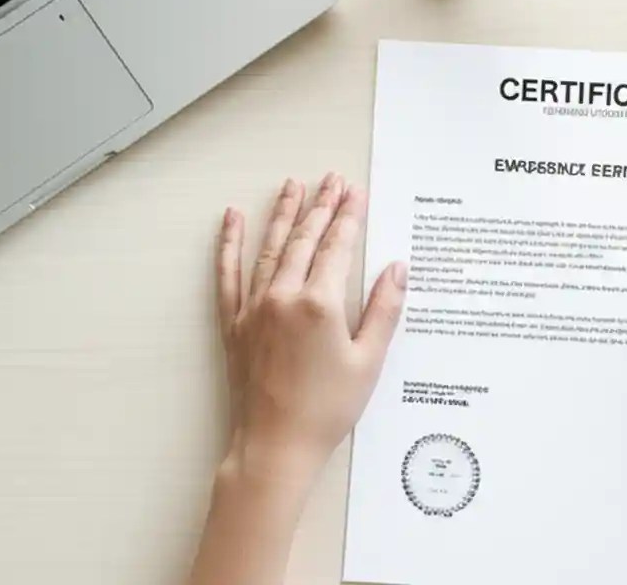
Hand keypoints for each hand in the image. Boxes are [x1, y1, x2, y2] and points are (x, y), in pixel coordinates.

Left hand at [215, 173, 406, 480]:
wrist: (275, 446)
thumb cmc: (326, 410)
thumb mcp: (368, 361)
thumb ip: (383, 310)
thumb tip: (396, 269)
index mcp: (320, 304)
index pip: (337, 247)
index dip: (348, 217)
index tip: (355, 194)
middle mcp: (283, 297)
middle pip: (304, 239)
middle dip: (320, 206)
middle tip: (331, 180)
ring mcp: (254, 308)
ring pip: (270, 248)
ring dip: (283, 214)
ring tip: (293, 185)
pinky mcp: (234, 323)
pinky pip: (229, 275)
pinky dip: (230, 245)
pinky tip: (232, 219)